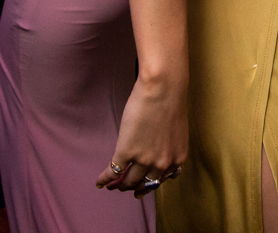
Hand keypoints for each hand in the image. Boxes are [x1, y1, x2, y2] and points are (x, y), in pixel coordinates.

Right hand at [97, 75, 188, 197]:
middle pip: (144, 183)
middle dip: (134, 187)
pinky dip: (105, 179)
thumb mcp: (176, 132)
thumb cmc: (171, 102)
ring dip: (119, 185)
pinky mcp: (126, 153)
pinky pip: (113, 172)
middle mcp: (162, 164)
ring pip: (129, 181)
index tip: (143, 186)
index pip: (161, 180)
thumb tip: (159, 151)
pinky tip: (100, 181)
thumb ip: (170, 146)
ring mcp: (144, 160)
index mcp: (177, 158)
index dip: (149, 184)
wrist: (162, 90)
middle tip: (126, 187)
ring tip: (113, 185)